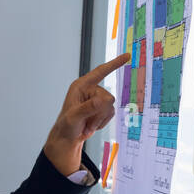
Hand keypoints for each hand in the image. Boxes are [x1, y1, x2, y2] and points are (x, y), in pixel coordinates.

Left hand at [43, 52, 128, 177]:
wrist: (69, 137)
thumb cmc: (66, 125)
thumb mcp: (74, 117)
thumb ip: (88, 108)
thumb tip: (102, 100)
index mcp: (81, 86)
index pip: (100, 72)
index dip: (114, 64)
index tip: (127, 56)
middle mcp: (90, 90)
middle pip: (108, 98)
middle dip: (99, 114)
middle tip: (86, 123)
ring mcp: (97, 99)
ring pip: (110, 107)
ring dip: (99, 120)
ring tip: (87, 126)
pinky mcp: (102, 108)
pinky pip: (111, 113)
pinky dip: (102, 122)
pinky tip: (91, 126)